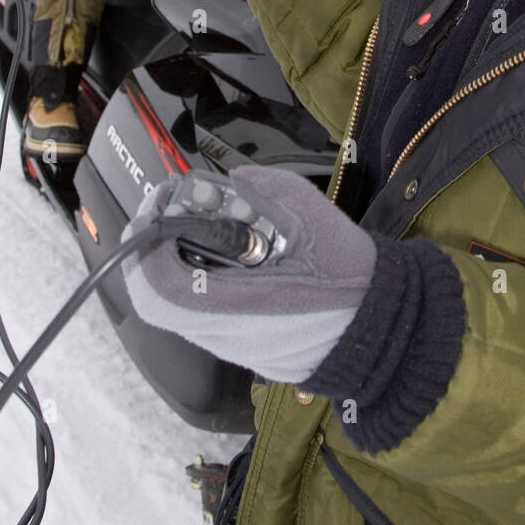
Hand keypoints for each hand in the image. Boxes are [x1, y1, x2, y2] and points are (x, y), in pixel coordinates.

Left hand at [120, 163, 376, 383]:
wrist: (378, 325)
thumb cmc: (348, 275)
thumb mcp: (309, 214)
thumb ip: (263, 189)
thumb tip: (234, 180)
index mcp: (240, 304)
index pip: (161, 286)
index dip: (145, 244)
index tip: (157, 207)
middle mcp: (225, 331)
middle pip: (156, 300)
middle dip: (149, 250)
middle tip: (165, 210)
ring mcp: (229, 343)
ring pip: (173, 307)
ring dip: (170, 262)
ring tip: (191, 223)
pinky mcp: (238, 344)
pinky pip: (195, 312)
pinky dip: (191, 277)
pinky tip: (215, 249)